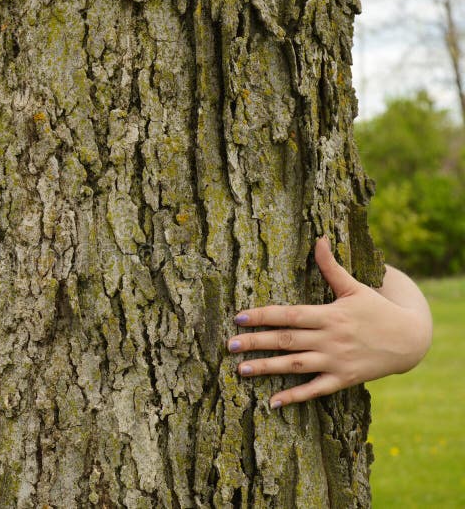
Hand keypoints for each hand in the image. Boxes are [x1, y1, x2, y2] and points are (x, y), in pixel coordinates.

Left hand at [227, 237, 431, 408]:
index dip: (263, 315)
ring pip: (295, 365)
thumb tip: (319, 239)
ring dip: (267, 368)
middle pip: (286, 340)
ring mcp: (336, 361)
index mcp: (329, 314)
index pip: (289, 314)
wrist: (410, 339)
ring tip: (241, 369)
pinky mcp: (343, 379)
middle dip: (256, 342)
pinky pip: (315, 390)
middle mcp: (330, 338)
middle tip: (229, 344)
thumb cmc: (377, 309)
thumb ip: (331, 267)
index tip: (239, 317)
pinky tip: (272, 402)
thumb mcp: (355, 287)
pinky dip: (294, 397)